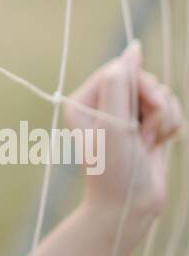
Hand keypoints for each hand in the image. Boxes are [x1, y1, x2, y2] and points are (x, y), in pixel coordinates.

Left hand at [62, 40, 183, 234]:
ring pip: (160, 93)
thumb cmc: (114, 169)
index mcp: (83, 99)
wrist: (130, 207)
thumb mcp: (113, 123)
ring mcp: (126, 114)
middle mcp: (103, 104)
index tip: (136, 114)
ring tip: (147, 143)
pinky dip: (170, 127)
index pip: (118, 69)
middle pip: (142, 78)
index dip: (137, 86)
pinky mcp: (146, 125)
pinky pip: (171, 108)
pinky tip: (157, 145)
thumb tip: (134, 48)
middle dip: (152, 105)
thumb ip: (121, 82)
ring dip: (162, 119)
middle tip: (141, 135)